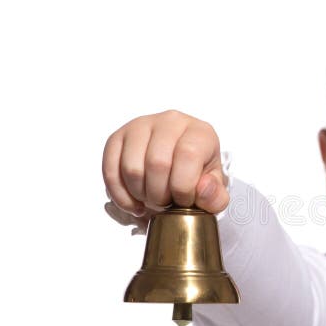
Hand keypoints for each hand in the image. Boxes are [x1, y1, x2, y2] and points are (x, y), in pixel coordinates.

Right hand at [102, 109, 229, 231]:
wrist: (180, 163)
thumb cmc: (197, 174)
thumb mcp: (213, 189)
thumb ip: (215, 196)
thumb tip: (202, 188)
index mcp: (199, 132)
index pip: (188, 155)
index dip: (183, 187)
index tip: (183, 201)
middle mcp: (170, 122)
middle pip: (157, 163)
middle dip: (160, 195)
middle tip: (166, 203)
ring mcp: (141, 126)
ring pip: (132, 168)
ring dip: (140, 195)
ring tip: (151, 200)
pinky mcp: (118, 137)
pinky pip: (110, 169)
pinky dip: (120, 195)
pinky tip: (134, 203)